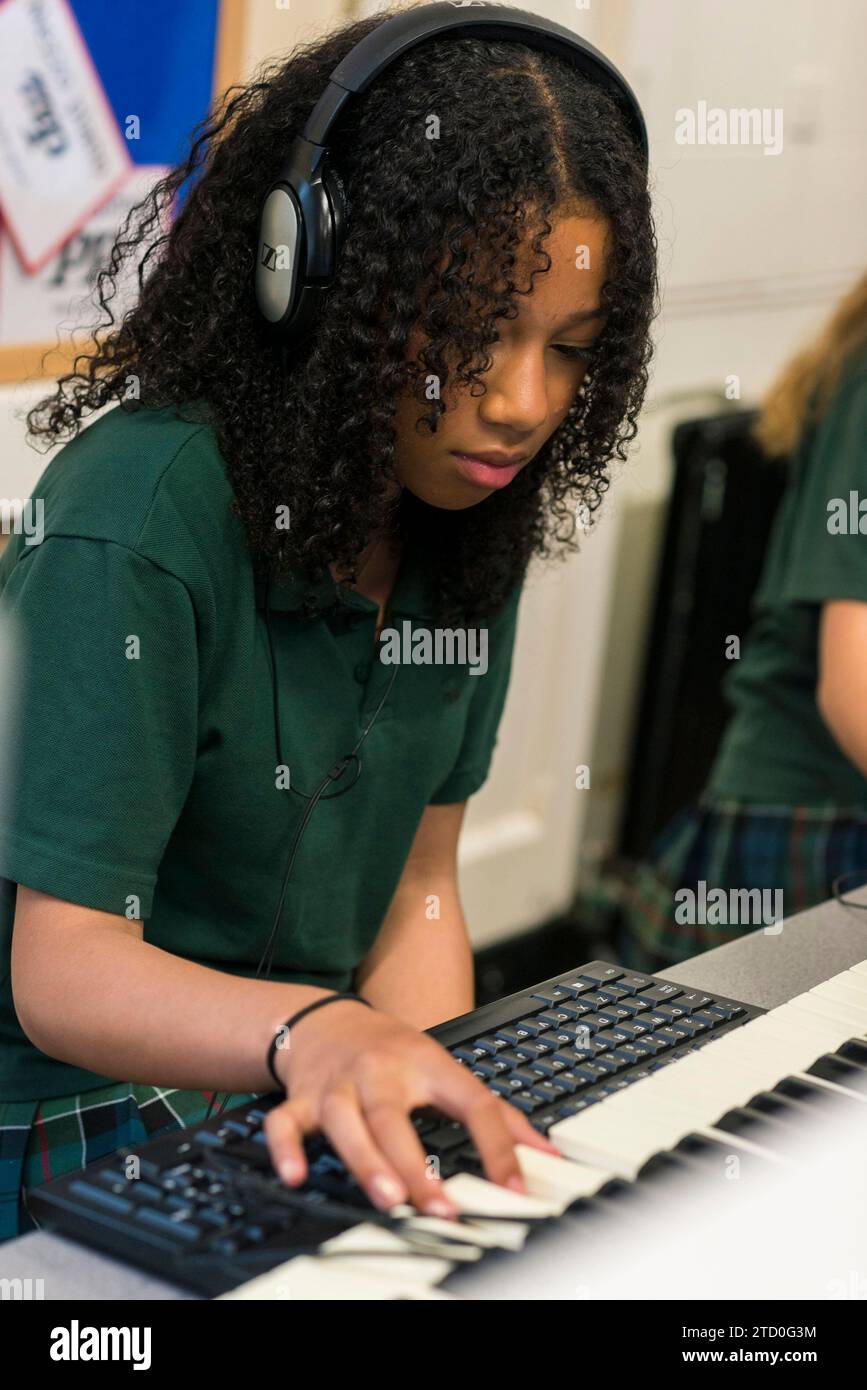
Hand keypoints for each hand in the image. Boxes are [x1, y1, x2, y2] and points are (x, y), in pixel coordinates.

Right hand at [264, 999, 559, 1217]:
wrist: (327, 1018)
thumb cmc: (393, 1052)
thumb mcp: (445, 1068)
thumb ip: (495, 1113)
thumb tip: (545, 1153)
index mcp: (427, 1064)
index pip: (471, 1101)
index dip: (497, 1144)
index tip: (514, 1186)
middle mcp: (380, 1072)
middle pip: (393, 1115)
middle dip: (412, 1161)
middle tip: (436, 1204)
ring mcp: (338, 1084)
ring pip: (344, 1120)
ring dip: (363, 1159)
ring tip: (386, 1197)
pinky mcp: (302, 1098)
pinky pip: (285, 1121)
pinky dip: (286, 1147)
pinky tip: (295, 1175)